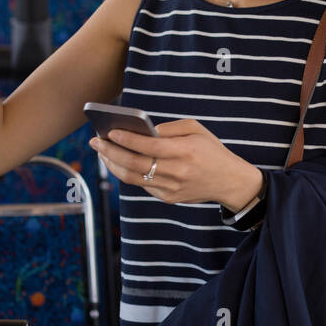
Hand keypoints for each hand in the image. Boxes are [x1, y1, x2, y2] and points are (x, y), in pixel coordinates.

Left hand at [90, 118, 262, 209]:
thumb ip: (170, 128)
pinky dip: (127, 173)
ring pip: (132, 178)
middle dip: (110, 152)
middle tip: (95, 142)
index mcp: (185, 151)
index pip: (148, 146)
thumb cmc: (212, 151)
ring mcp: (172, 187)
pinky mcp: (169, 198)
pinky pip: (142, 185)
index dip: (126, 139)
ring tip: (102, 153)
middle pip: (134, 163)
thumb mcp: (197, 130)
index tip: (109, 132)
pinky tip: (119, 163)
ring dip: (113, 165)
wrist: (230, 181)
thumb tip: (142, 129)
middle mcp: (177, 171)